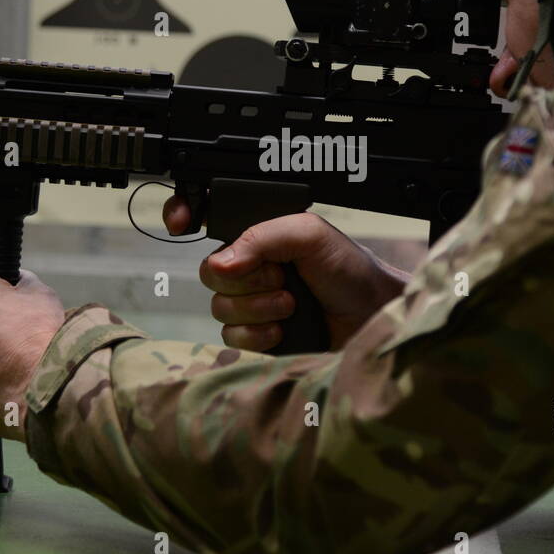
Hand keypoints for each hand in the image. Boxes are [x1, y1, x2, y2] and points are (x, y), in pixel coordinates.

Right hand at [163, 196, 410, 351]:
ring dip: (257, 308)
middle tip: (282, 278)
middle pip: (209, 272)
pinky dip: (257, 335)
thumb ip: (262, 236)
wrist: (372, 318)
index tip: (181, 222)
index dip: (185, 215)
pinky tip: (283, 329)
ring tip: (291, 304)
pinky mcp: (256, 338)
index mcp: (259, 235)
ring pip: (219, 308)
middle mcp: (251, 267)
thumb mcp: (309, 234)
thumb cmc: (349, 271)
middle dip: (246, 279)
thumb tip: (220, 263)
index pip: (208, 218)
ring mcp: (252, 303)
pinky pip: (231, 338)